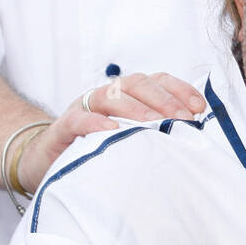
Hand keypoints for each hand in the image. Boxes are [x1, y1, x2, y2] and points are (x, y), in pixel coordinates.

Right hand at [17, 73, 205, 190]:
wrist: (45, 163)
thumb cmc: (96, 151)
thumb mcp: (129, 141)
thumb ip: (155, 135)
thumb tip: (193, 139)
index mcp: (127, 95)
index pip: (157, 82)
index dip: (179, 90)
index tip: (199, 108)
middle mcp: (107, 95)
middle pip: (137, 84)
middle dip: (163, 100)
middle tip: (183, 120)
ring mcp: (84, 108)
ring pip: (110, 96)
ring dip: (136, 109)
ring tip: (154, 125)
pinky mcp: (63, 127)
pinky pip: (79, 120)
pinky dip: (96, 123)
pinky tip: (113, 131)